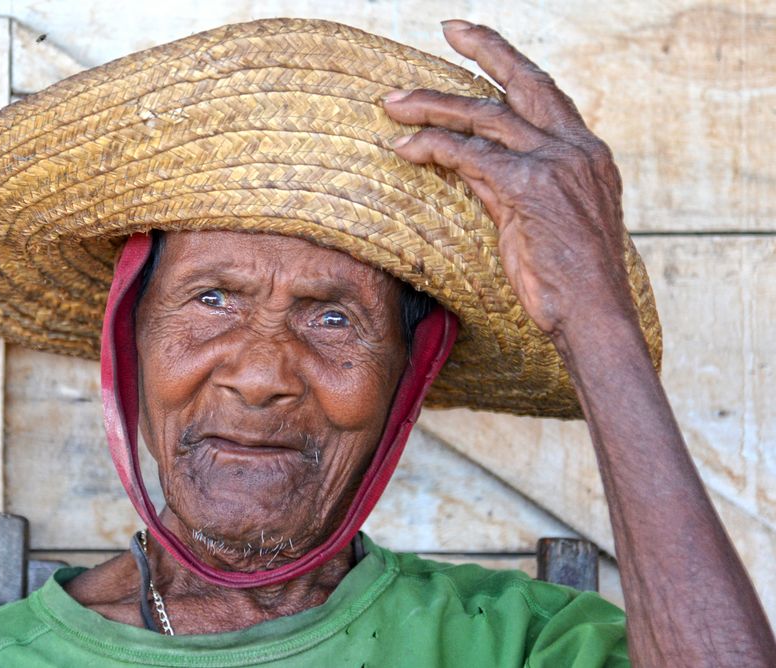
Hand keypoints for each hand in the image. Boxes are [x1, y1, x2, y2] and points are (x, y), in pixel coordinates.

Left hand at [383, 20, 638, 345]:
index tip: (480, 45)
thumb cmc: (572, 283)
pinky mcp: (527, 186)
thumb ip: (517, 186)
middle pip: (523, 83)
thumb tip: (473, 167)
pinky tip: (405, 148)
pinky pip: (467, 153)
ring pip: (484, 116)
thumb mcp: (551, 223)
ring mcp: (554, 163)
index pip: (546, 96)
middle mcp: (576, 148)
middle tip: (448, 30)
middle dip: (485, 48)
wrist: (594, 316)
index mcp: (588, 153)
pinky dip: (432, 147)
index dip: (511, 67)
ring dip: (433, 105)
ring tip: (394, 103)